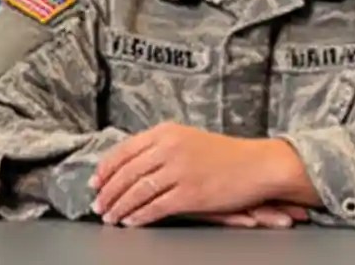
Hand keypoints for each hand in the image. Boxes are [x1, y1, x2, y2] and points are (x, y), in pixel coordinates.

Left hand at [88, 122, 306, 226]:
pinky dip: (139, 216)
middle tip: (98, 204)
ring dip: (119, 206)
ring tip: (110, 216)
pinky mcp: (190, 193)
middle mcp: (169, 148)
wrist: (258, 165)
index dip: (106, 169)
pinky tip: (131, 221)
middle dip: (108, 191)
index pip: (124, 150)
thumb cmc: (225, 154)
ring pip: (137, 191)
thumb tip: (131, 163)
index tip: (95, 181)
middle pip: (127, 172)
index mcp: (166, 132)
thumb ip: (160, 146)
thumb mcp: (188, 138)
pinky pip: (155, 207)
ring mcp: (179, 170)